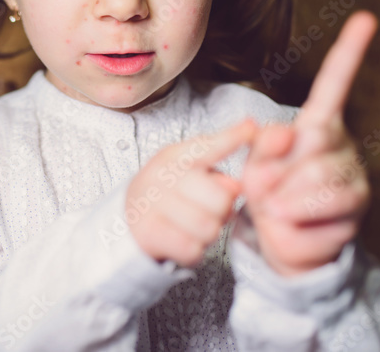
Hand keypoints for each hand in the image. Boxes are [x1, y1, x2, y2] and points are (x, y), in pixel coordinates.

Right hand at [125, 120, 254, 266]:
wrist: (126, 221)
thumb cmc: (165, 197)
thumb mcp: (187, 175)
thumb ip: (216, 174)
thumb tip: (236, 187)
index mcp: (174, 156)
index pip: (208, 145)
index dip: (233, 137)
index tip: (253, 128)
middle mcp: (161, 175)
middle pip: (220, 197)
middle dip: (222, 210)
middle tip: (208, 211)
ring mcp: (151, 203)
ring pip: (208, 226)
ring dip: (207, 233)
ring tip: (194, 226)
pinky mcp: (147, 232)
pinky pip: (191, 248)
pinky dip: (193, 250)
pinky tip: (182, 240)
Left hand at [241, 11, 377, 276]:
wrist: (282, 241)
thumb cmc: (268, 192)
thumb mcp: (254, 163)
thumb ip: (264, 146)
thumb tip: (285, 136)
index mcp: (318, 124)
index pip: (334, 85)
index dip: (349, 52)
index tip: (366, 17)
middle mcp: (342, 145)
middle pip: (313, 142)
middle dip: (275, 169)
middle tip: (261, 185)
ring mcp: (354, 179)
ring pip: (314, 183)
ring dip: (281, 200)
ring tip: (275, 207)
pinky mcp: (355, 216)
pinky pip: (313, 219)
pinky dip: (289, 227)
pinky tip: (290, 225)